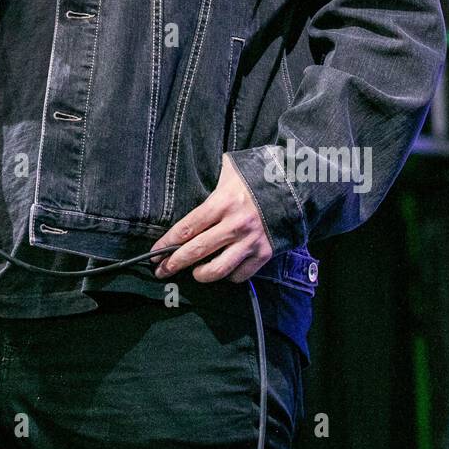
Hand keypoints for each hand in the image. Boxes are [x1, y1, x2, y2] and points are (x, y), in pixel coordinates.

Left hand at [150, 153, 272, 283]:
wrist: (294, 186)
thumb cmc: (255, 177)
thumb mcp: (230, 172)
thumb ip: (209, 184)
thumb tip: (186, 188)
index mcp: (222, 202)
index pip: (187, 228)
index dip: (167, 243)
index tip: (154, 252)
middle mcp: (235, 224)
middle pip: (196, 251)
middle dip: (174, 263)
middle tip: (161, 270)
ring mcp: (250, 241)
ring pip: (217, 270)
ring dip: (200, 275)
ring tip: (195, 272)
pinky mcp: (264, 254)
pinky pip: (240, 275)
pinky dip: (228, 276)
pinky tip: (223, 268)